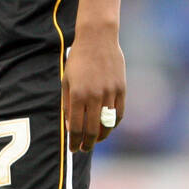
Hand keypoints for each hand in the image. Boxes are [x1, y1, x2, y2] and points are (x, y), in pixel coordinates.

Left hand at [62, 29, 125, 152]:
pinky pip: (119, 113)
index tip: (73, 149)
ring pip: (107, 124)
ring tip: (95, 140)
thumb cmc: (78, 60)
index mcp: (78, 94)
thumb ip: (68, 104)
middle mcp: (95, 96)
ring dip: (101, 136)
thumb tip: (71, 127)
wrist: (98, 38)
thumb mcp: (67, 81)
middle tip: (83, 149)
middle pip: (92, 130)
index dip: (74, 141)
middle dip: (86, 144)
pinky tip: (107, 127)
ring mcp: (110, 93)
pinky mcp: (121, 89)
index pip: (76, 127)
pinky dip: (113, 124)